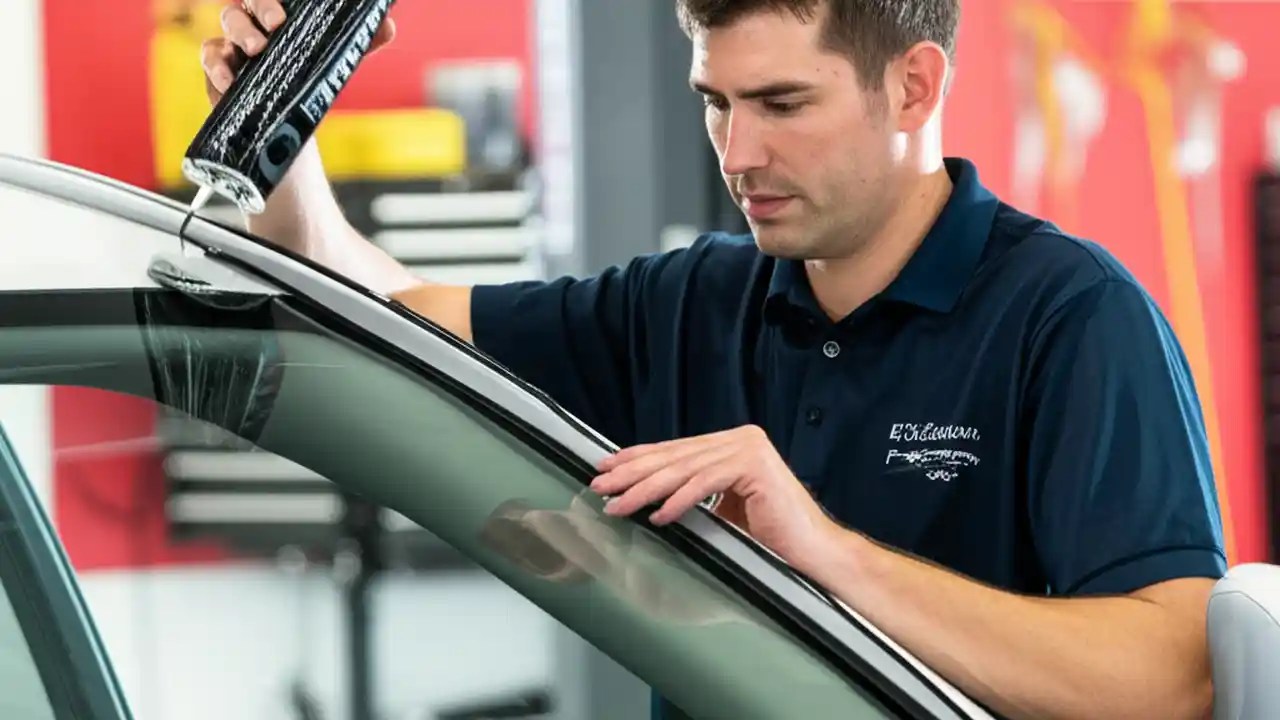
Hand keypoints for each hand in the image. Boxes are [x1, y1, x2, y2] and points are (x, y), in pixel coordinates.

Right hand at [200, 0, 396, 104]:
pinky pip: (210, 56)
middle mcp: (256, 23)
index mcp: (280, 15)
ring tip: (257, 49)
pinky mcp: (218, 69)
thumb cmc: (312, 81)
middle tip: (277, 23)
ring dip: (241, 32)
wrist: (289, 126)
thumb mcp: (339, 62)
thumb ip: (363, 43)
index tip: (286, 8)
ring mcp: (234, 44)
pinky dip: (216, 64)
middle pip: (247, 2)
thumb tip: (388, 25)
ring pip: (228, 22)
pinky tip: (230, 78)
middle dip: (260, 7)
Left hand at [590, 425, 841, 565]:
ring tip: (619, 504)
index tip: (606, 468)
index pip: (675, 449)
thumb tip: (646, 495)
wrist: (812, 551)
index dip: (637, 458)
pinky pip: (705, 485)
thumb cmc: (770, 535)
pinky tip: (658, 516)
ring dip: (645, 490)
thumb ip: (692, 492)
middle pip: (675, 456)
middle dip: (632, 473)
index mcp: (732, 443)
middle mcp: (740, 439)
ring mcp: (748, 449)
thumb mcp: (722, 507)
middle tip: (601, 485)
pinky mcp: (754, 467)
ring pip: (684, 470)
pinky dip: (678, 502)